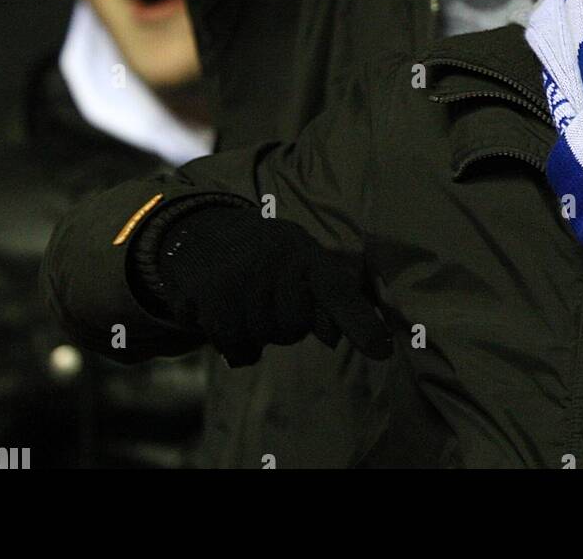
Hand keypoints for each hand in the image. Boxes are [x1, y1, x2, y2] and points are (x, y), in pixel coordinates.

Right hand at [154, 204, 392, 366]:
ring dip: (254, 331)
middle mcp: (275, 260)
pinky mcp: (211, 294)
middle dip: (283, 324)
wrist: (201, 232)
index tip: (382, 350)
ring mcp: (241, 276)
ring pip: (261, 339)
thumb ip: (324, 296)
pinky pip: (234, 345)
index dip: (360, 322)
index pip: (337, 290)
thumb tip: (335, 335)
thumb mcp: (299, 260)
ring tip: (244, 301)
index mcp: (304, 252)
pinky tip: (225, 315)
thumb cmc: (264, 256)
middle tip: (268, 297)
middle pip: (293, 328)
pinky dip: (232, 342)